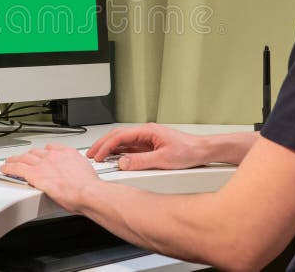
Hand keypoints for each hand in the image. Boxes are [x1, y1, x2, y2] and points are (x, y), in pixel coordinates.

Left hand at [1, 143, 102, 212]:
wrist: (87, 192)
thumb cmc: (89, 187)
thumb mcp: (86, 171)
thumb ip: (77, 170)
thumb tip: (78, 177)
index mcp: (67, 153)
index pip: (51, 148)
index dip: (44, 152)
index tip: (41, 155)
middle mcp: (53, 155)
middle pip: (35, 152)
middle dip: (28, 156)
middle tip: (23, 159)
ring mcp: (43, 164)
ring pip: (24, 158)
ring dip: (15, 160)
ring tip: (10, 162)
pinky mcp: (34, 174)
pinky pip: (17, 168)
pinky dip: (9, 168)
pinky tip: (5, 169)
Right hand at [87, 123, 204, 170]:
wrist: (203, 151)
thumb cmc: (189, 151)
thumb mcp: (164, 159)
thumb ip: (142, 161)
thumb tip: (123, 163)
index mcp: (147, 131)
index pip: (120, 136)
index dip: (105, 146)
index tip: (97, 156)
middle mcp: (146, 133)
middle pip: (118, 136)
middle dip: (102, 145)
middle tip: (91, 155)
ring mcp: (148, 139)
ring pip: (123, 141)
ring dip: (110, 148)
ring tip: (99, 157)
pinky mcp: (151, 146)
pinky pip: (130, 148)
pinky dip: (119, 153)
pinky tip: (115, 159)